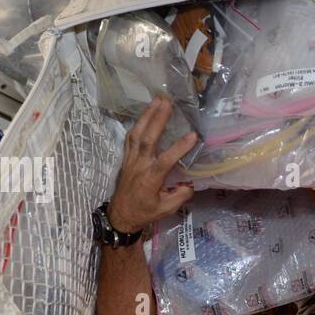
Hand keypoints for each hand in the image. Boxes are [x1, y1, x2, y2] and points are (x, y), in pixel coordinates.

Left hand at [110, 97, 198, 232]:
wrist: (121, 215)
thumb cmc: (145, 212)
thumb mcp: (166, 210)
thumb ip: (180, 195)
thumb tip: (190, 182)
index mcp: (150, 180)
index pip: (165, 161)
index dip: (178, 148)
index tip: (193, 135)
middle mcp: (139, 166)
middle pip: (147, 139)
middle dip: (157, 119)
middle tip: (167, 101)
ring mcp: (131, 160)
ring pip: (137, 134)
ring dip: (147, 115)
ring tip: (157, 100)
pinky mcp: (126, 157)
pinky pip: (131, 137)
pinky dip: (138, 123)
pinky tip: (146, 113)